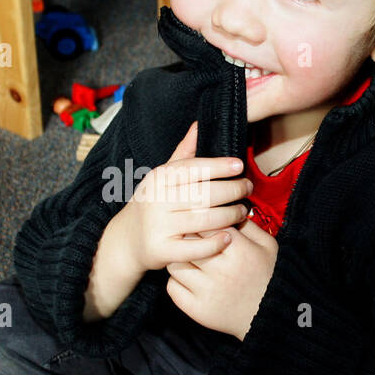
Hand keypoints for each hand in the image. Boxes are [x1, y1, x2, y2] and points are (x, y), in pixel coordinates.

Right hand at [118, 122, 252, 272]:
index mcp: (158, 179)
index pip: (193, 168)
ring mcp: (158, 227)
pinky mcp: (162, 250)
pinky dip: (215, 243)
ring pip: (204, 219)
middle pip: (204, 194)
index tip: (239, 166)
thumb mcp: (162, 176)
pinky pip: (195, 248)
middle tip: (247, 188)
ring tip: (243, 211)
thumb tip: (199, 124)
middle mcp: (156, 201)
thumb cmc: (152, 203)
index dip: (219, 166)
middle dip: (232, 190)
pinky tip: (228, 236)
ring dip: (230, 215)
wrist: (126, 239)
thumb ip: (183, 152)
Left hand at [166, 216, 278, 339]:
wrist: (270, 316)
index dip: (200, 219)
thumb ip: (247, 225)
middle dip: (187, 237)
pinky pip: (172, 287)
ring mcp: (206, 292)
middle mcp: (221, 271)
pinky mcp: (197, 309)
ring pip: (175, 264)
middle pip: (186, 242)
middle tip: (191, 238)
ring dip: (179, 258)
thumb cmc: (269, 276)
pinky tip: (189, 277)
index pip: (206, 224)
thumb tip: (226, 208)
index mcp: (239, 251)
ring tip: (190, 258)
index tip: (201, 221)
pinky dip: (176, 280)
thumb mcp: (268, 246)